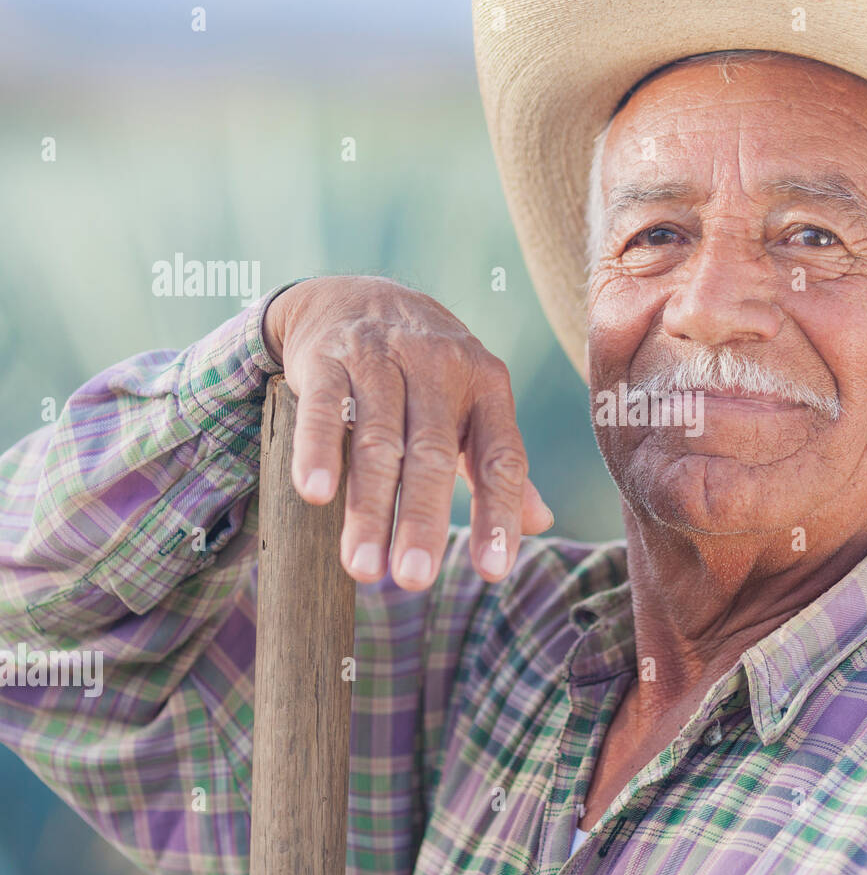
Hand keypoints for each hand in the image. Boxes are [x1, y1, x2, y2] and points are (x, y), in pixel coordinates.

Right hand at [262, 276, 553, 588]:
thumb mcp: (474, 408)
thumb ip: (499, 463)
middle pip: (433, 454)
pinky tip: (316, 495)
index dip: (498, 515)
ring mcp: (382, 359)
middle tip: (413, 580)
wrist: (360, 294)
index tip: (493, 571)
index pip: (500, 458)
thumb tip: (541, 522)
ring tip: (363, 569)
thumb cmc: (428, 372)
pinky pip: (324, 408)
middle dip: (422, 520)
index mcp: (488, 386)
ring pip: (378, 441)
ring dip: (368, 509)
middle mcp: (440, 369)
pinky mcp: (329, 357)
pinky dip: (318, 450)